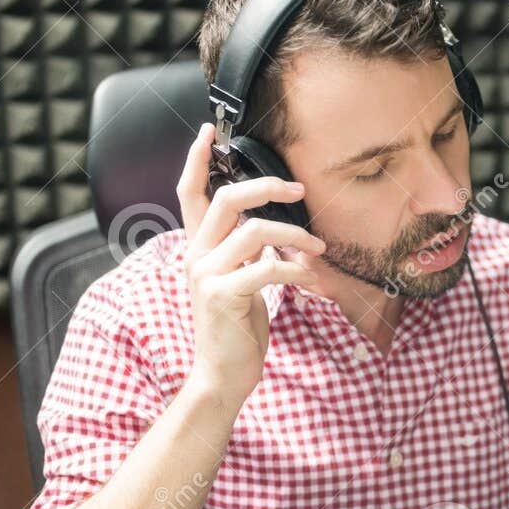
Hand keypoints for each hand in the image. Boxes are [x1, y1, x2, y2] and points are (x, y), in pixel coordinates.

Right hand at [175, 123, 325, 407]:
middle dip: (267, 186)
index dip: (196, 160)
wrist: (222, 377)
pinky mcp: (223, 295)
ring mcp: (206, 274)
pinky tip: (314, 283)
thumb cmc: (237, 330)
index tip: (208, 131)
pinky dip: (297, 271)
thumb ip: (246, 254)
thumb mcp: (241, 283)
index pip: (189, 194)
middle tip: (300, 190)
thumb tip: (272, 232)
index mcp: (198, 249)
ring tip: (320, 249)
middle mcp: (196, 256)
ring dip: (296, 236)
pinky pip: (267, 268)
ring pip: (254, 230)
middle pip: (226, 199)